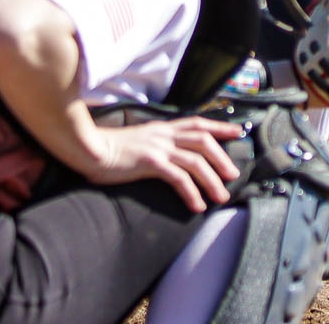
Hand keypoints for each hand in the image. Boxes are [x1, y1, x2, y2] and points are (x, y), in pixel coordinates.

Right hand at [83, 116, 245, 211]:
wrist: (89, 149)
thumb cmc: (110, 149)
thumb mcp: (139, 141)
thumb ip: (156, 144)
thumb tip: (170, 156)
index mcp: (162, 129)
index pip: (197, 123)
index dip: (220, 126)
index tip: (239, 131)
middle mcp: (163, 135)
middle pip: (203, 140)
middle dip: (222, 157)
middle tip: (233, 174)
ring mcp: (158, 147)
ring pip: (195, 160)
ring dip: (212, 180)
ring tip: (221, 197)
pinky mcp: (150, 162)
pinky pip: (178, 178)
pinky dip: (191, 192)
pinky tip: (196, 205)